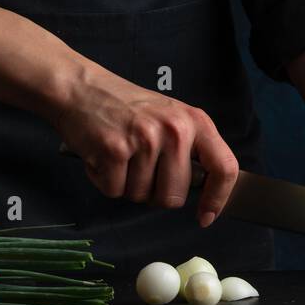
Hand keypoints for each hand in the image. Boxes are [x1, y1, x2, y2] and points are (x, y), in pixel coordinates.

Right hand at [49, 64, 237, 225]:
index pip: (224, 167)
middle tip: (139, 166)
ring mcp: (145, 140)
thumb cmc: (125, 107)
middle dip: (154, 192)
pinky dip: (105, 181)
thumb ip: (189, 149)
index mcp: (195, 121)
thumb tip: (204, 189)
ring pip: (141, 196)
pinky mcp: (115, 151)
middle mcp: (175, 130)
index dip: (217, 199)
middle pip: (174, 197)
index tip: (206, 216)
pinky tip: (103, 156)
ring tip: (120, 154)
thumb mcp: (170, 117)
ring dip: (126, 184)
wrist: (80, 89)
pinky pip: (115, 191)